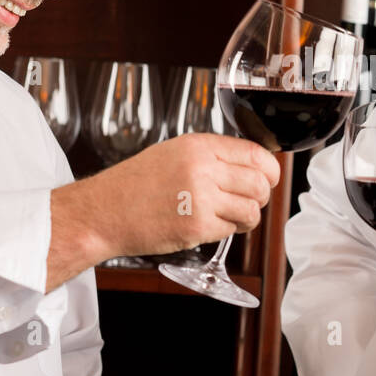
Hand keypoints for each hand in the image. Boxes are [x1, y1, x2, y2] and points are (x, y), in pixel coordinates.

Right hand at [92, 133, 279, 258]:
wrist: (104, 211)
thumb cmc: (135, 184)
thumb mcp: (174, 153)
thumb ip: (212, 155)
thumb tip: (251, 164)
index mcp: (198, 146)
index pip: (255, 154)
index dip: (271, 169)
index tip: (270, 177)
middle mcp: (202, 169)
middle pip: (259, 183)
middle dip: (261, 196)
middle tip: (249, 200)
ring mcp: (200, 199)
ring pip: (251, 209)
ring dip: (248, 216)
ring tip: (232, 216)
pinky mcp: (196, 227)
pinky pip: (231, 229)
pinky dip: (227, 230)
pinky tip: (211, 225)